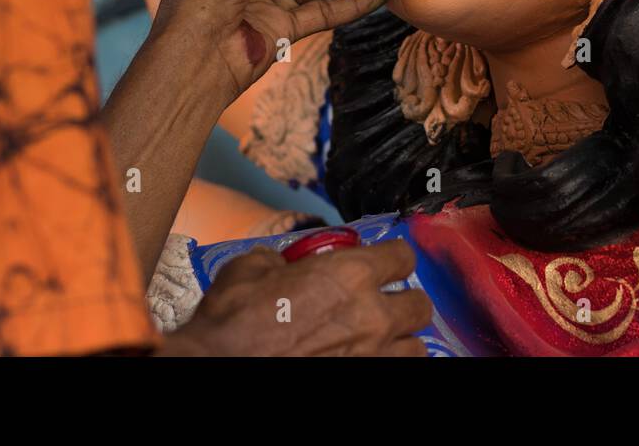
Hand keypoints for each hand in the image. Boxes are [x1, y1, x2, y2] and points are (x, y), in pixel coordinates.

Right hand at [159, 240, 431, 355]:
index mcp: (349, 275)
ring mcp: (372, 357)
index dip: (394, 257)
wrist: (218, 367)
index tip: (387, 262)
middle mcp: (371, 316)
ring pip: (417, 348)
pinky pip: (395, 372)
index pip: (403, 256)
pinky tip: (365, 358)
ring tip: (379, 339)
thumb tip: (284, 263)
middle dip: (404, 302)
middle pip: (420, 305)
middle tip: (384, 303)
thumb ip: (283, 260)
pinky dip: (384, 363)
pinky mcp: (363, 381)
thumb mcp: (252, 268)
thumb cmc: (233, 323)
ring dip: (400, 341)